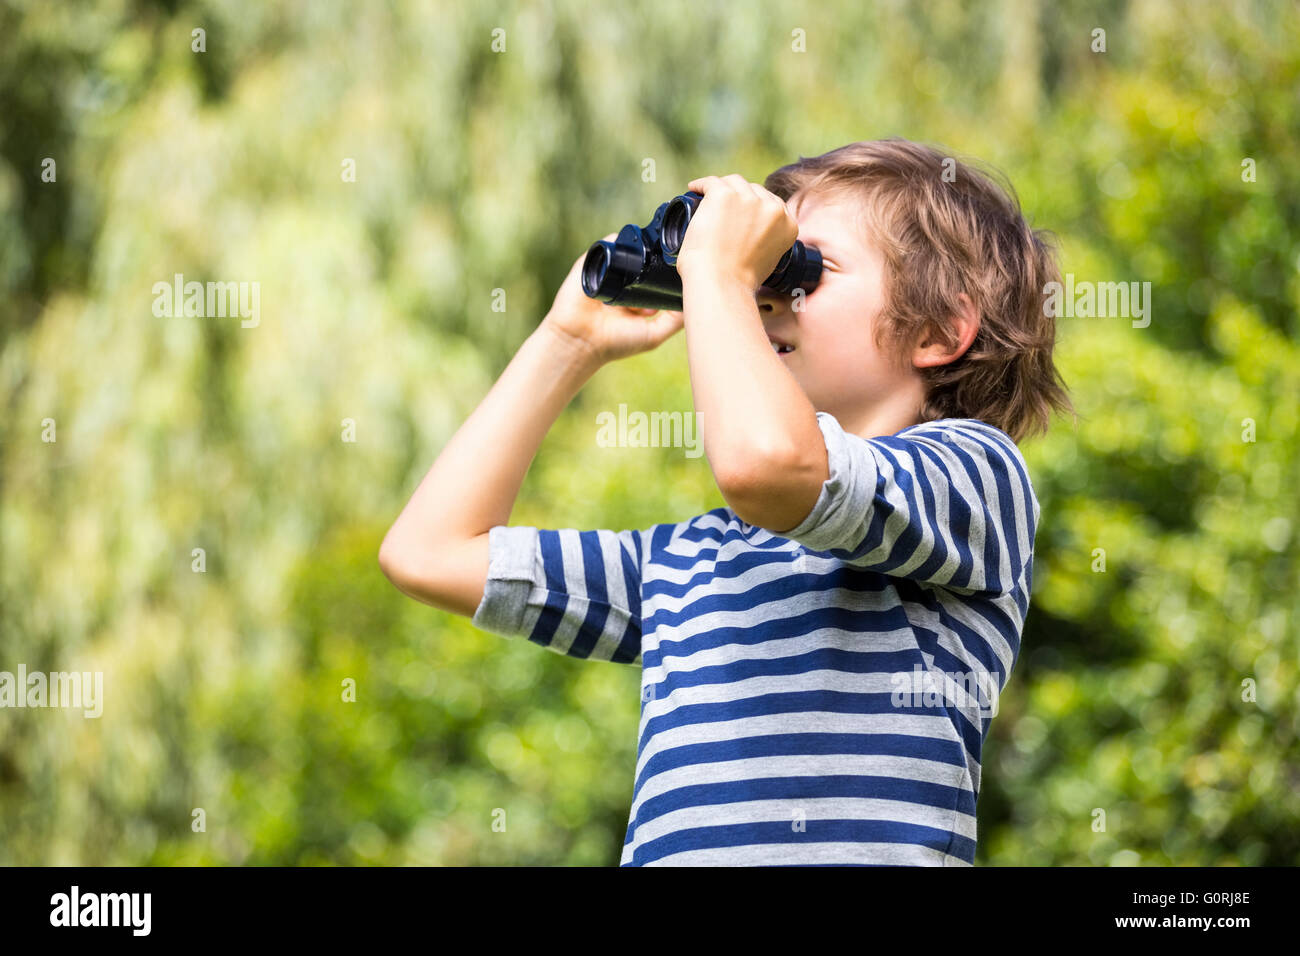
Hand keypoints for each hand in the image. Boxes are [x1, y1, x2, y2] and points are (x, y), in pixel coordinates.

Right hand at [540, 234, 684, 364]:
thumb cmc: (615, 343)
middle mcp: (622, 282)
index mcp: (636, 297)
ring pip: (628, 249)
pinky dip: (619, 241)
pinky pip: (608, 244)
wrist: (581, 340)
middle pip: (644, 260)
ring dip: (640, 246)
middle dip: (658, 255)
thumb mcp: (654, 334)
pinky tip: (632, 245)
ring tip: (655, 246)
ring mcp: (607, 270)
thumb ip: (674, 321)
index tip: (684, 264)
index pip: (655, 276)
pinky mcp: (591, 262)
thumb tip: (696, 301)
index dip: (669, 270)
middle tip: (674, 252)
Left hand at [674, 174, 798, 288]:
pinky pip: (710, 182)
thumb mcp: (768, 261)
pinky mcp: (723, 194)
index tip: (740, 211)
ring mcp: (748, 198)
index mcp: (787, 224)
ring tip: (706, 200)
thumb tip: (754, 237)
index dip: (755, 205)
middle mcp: (772, 208)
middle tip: (722, 210)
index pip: (772, 203)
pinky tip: (694, 188)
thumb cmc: (738, 281)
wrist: (721, 284)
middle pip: (753, 190)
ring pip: (733, 183)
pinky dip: (701, 185)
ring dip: (721, 189)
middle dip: (739, 197)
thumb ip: (769, 244)